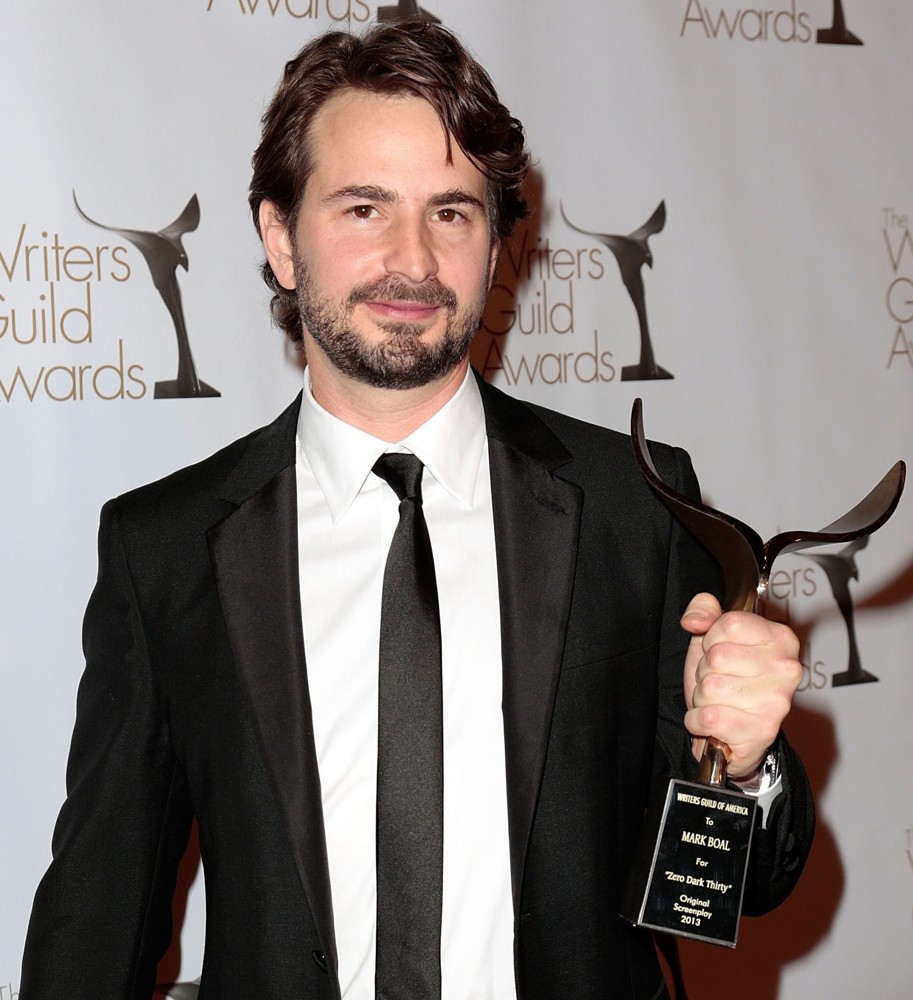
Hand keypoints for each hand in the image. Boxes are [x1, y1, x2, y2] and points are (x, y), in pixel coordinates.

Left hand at [680, 593, 801, 780]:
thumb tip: (693, 620)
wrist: (731, 730)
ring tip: (719, 700)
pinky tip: (714, 722)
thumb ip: (704, 610)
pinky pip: (708, 717)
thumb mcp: (712, 635)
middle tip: (720, 680)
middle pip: (718, 656)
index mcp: (781, 638)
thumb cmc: (726, 678)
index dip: (712, 638)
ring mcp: (777, 702)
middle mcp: (787, 669)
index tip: (720, 650)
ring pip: (710, 687)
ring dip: (702, 697)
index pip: (731, 624)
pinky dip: (698, 720)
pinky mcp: (761, 732)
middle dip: (706, 670)